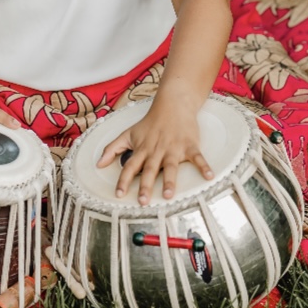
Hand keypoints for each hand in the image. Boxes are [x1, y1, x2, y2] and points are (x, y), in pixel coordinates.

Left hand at [96, 101, 212, 204]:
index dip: (124, 180)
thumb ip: (113, 148)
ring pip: (171, 166)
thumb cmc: (150, 122)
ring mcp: (174, 148)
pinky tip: (209, 176)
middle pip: (150, 170)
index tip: (119, 194)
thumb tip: (98, 164)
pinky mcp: (189, 145)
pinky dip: (204, 166)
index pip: (130, 166)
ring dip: (170, 180)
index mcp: (142, 149)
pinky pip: (197, 157)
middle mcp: (157, 151)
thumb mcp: (129, 134)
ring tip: (169, 195)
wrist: (173, 105)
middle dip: (146, 186)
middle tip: (143, 201)